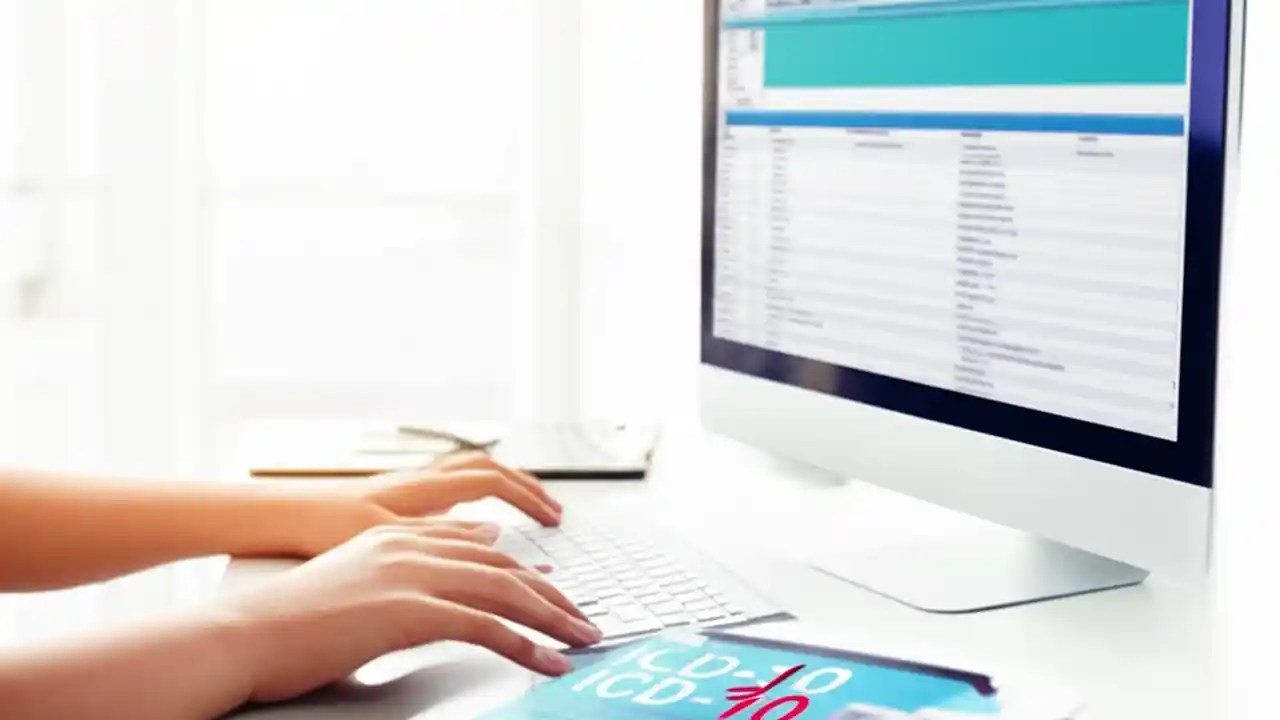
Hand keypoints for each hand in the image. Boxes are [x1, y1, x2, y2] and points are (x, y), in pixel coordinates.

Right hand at [219, 524, 600, 703]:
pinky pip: (485, 626)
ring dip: (552, 618)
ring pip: (504, 590)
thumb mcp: (351, 584)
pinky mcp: (410, 610)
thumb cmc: (288, 624)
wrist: (244, 634)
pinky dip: (526, 645)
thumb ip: (399, 574)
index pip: (478, 547)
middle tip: (583, 620)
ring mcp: (411, 574)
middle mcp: (410, 547)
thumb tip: (445, 577)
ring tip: (582, 640)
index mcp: (396, 538)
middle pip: (502, 566)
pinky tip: (549, 661)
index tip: (553, 591)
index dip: (522, 570)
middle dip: (551, 595)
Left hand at [292, 452, 563, 556]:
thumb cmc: (323, 527)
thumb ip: (442, 535)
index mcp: (423, 486)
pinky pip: (454, 485)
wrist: (283, 517)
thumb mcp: (387, 538)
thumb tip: (493, 531)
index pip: (493, 481)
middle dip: (528, 487)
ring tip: (527, 505)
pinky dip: (481, 494)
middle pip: (490, 468)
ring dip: (506, 484)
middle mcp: (421, 478)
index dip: (529, 498)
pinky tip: (478, 519)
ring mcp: (411, 485)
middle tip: (553, 510)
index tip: (553, 519)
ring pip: (472, 471)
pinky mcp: (400, 498)